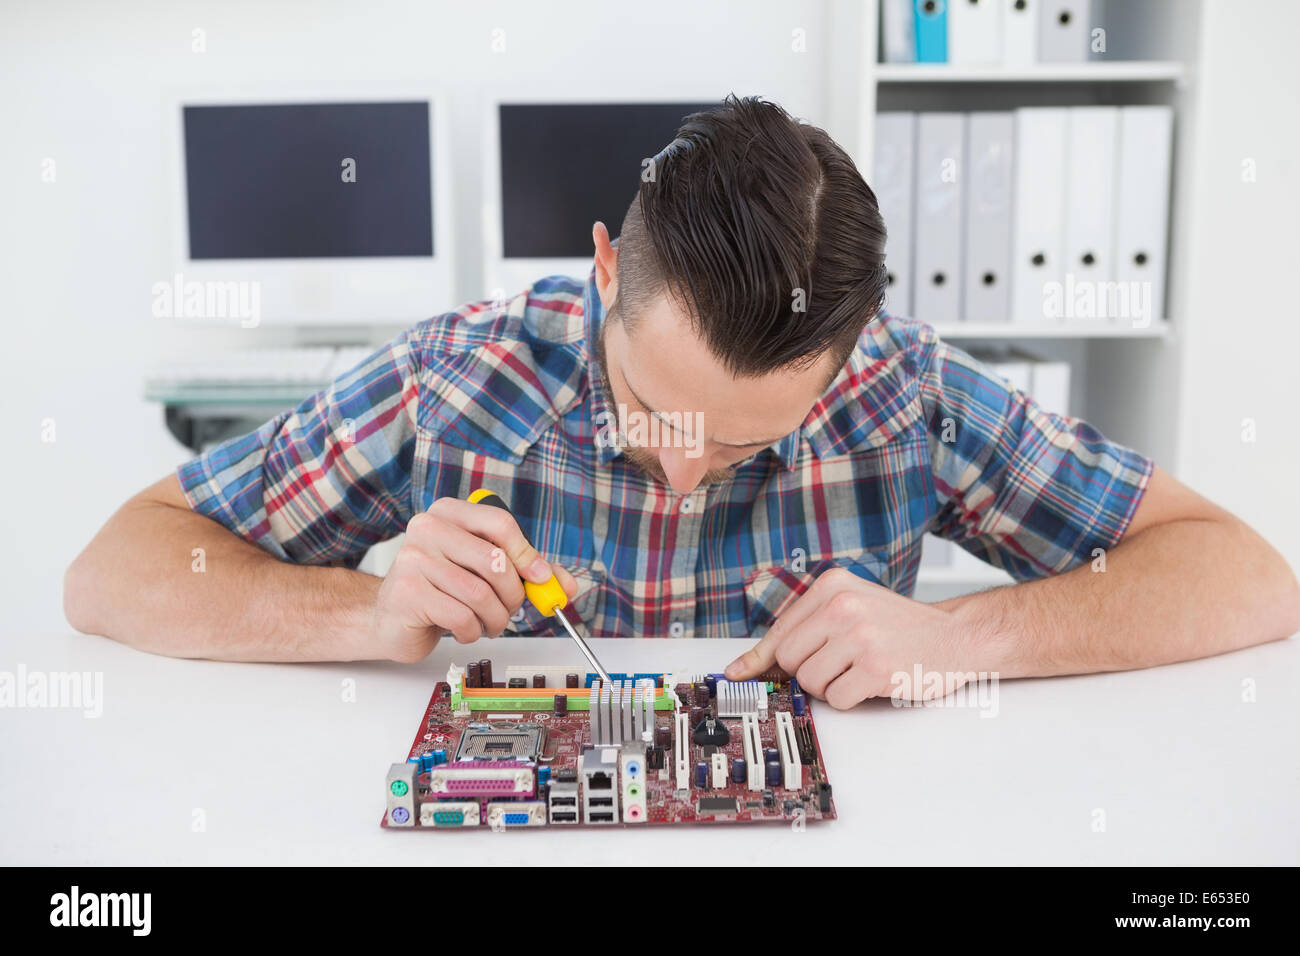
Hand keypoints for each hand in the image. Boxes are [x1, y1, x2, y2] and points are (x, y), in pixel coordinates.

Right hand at [371, 497, 576, 662]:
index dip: (527, 554)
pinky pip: (461, 616)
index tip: (540, 579)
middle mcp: (428, 528)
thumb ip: (525, 573)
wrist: (390, 617)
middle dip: (513, 595)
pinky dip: (472, 631)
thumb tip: (565, 586)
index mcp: (449, 513)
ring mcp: (413, 559)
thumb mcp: (484, 573)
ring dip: (494, 618)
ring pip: (480, 594)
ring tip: (487, 623)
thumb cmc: (441, 591)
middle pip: (495, 561)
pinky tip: (464, 630)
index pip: (499, 524)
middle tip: (509, 610)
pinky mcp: (406, 593)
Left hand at [723, 567, 970, 708]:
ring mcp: (860, 636)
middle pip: (790, 659)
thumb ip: (807, 628)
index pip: (781, 630)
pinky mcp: (875, 667)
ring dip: (830, 687)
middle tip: (838, 665)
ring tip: (857, 670)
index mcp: (833, 585)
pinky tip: (871, 681)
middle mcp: (843, 606)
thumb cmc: (899, 625)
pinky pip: (837, 700)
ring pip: (811, 682)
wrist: (955, 635)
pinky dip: (850, 698)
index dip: (760, 658)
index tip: (739, 674)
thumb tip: (752, 664)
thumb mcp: (851, 607)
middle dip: (808, 672)